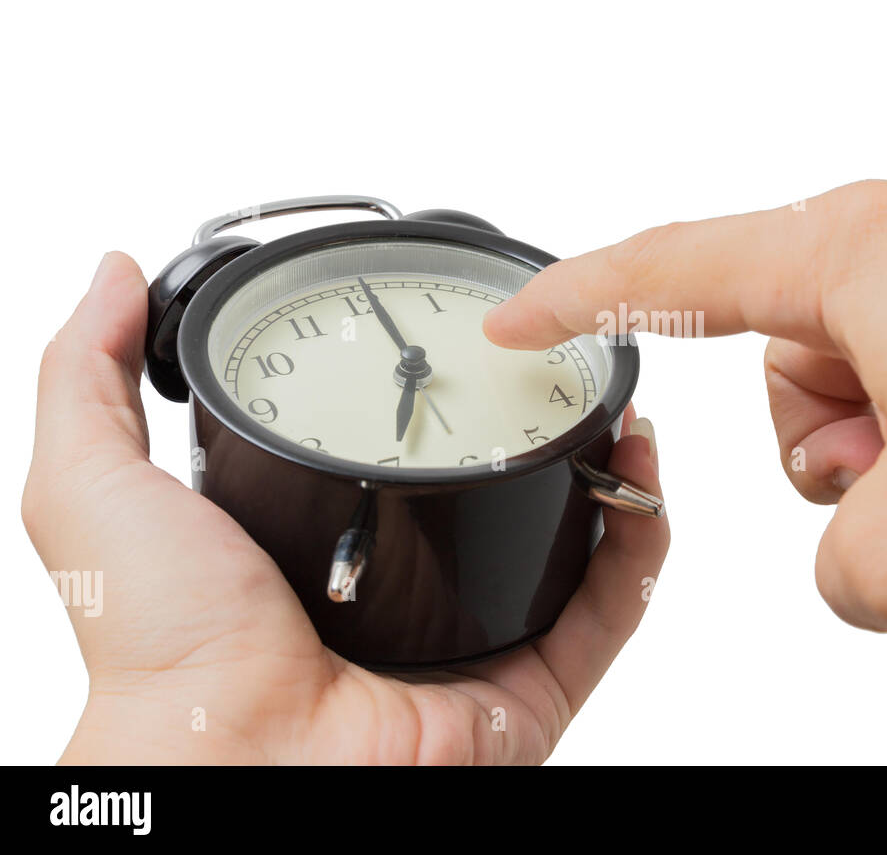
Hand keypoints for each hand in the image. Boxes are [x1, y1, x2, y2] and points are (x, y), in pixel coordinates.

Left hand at [23, 253, 667, 762]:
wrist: (232, 766)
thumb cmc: (161, 648)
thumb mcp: (93, 482)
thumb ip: (90, 371)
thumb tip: (116, 273)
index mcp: (321, 542)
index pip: (402, 452)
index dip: (445, 389)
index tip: (472, 329)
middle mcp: (404, 589)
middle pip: (499, 493)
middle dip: (543, 424)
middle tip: (566, 361)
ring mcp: (475, 637)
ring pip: (572, 546)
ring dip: (609, 472)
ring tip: (620, 403)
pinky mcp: (531, 684)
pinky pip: (610, 609)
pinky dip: (642, 541)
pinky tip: (641, 471)